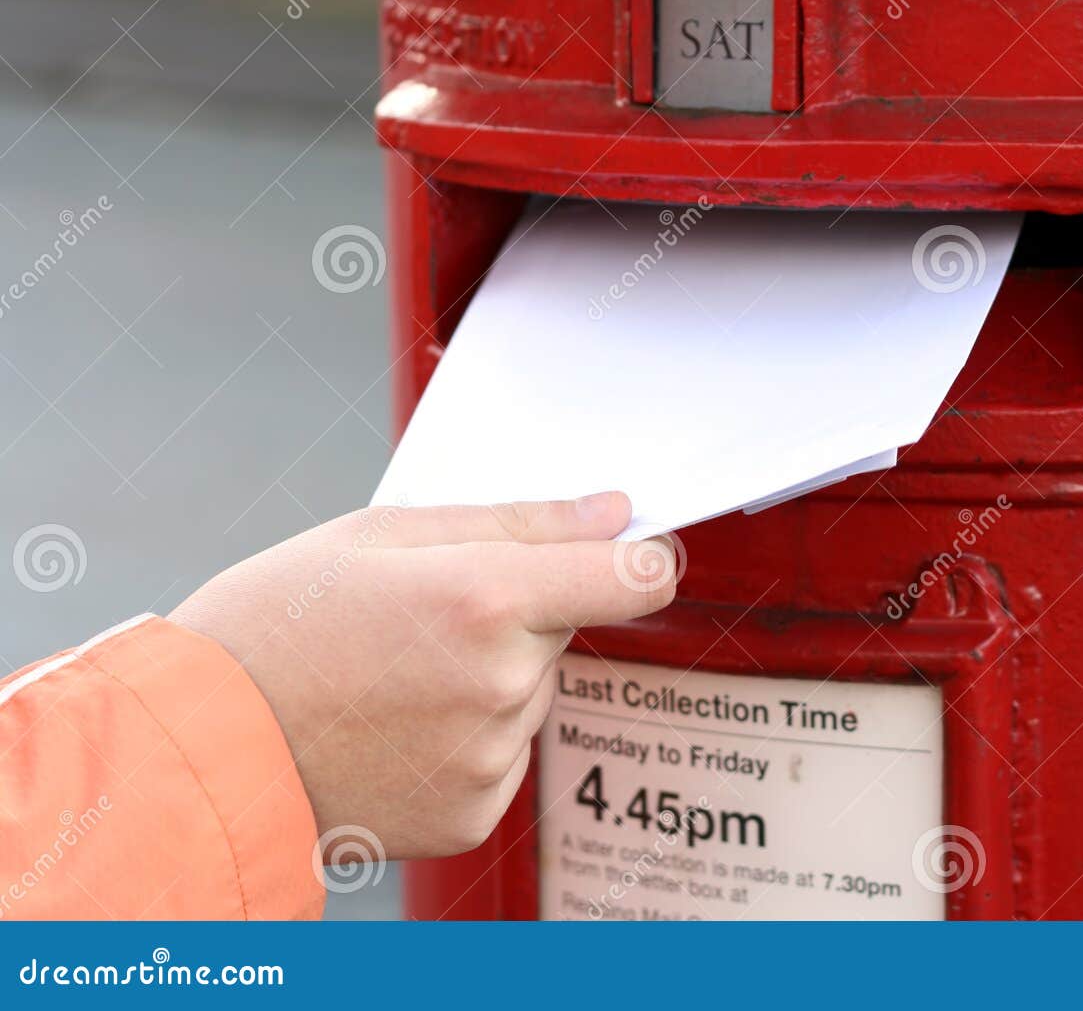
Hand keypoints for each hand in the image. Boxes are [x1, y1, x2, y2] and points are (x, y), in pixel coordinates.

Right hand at [167, 492, 673, 859]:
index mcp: (485, 598)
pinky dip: (468, 739)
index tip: (623, 554)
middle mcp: (500, 683)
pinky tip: (398, 726)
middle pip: (565, 629)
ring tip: (395, 675)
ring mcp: (489, 756)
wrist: (203, 744)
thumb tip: (612, 514)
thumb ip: (518, 521)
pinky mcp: (473, 810)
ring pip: (530, 692)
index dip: (636, 559)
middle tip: (425, 617)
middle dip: (519, 614)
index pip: (636, 578)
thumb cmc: (275, 625)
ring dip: (490, 678)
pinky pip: (503, 754)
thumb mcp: (382, 534)